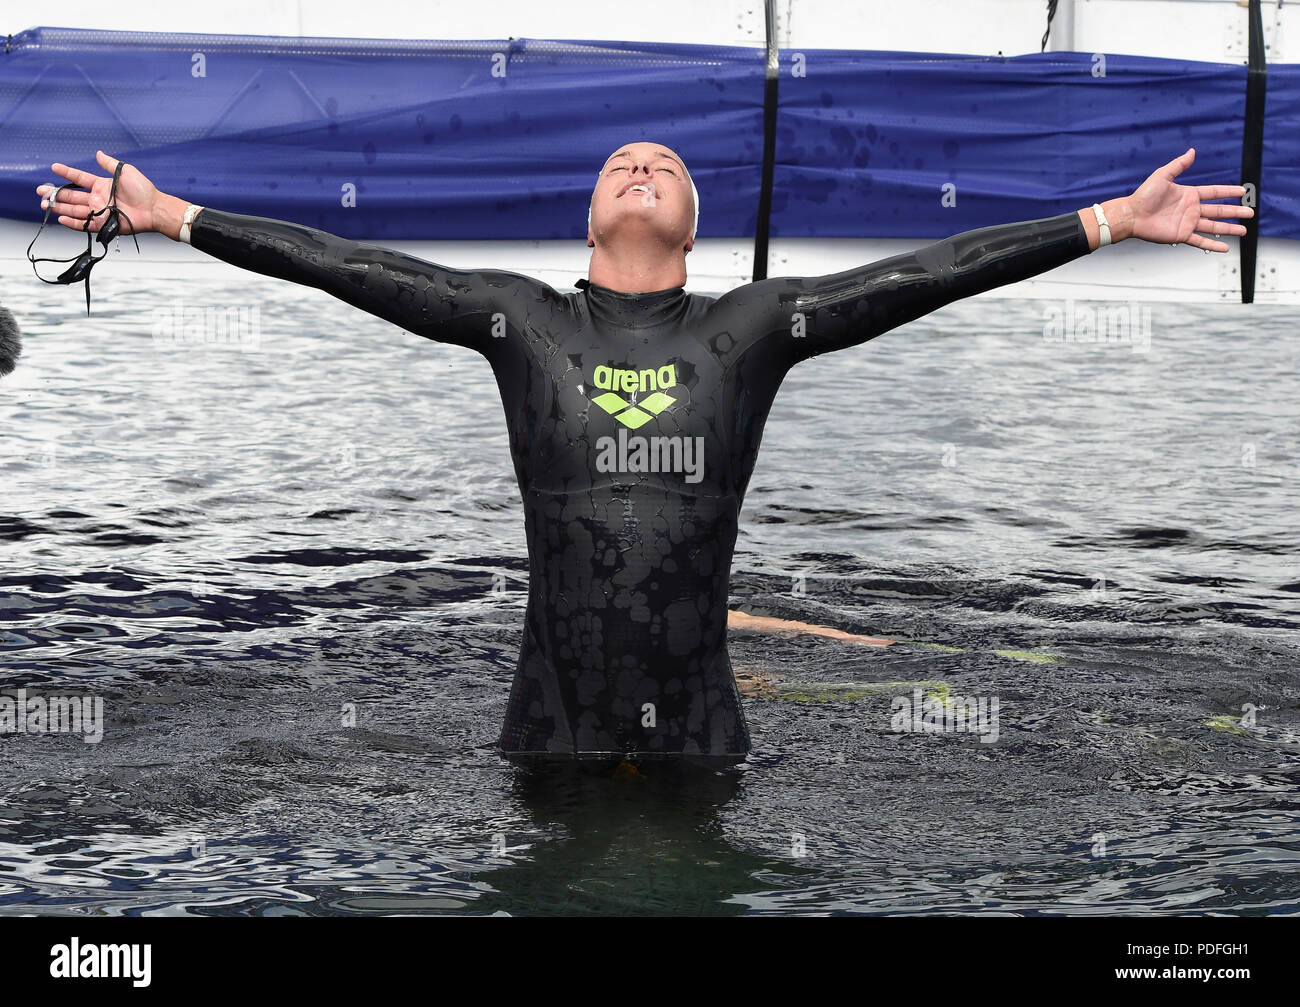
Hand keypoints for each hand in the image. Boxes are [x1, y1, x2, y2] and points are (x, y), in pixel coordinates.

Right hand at [35, 150, 159, 234]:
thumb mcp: (125, 171)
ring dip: (59, 207)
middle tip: (41, 191)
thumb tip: (98, 153)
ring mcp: (99, 212)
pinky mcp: (103, 224)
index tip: (54, 167)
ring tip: (45, 205)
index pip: (79, 178)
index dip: (66, 172)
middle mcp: (98, 199)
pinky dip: (72, 222)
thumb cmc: (143, 190)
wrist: (153, 209)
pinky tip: (60, 218)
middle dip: (55, 194)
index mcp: (101, 185)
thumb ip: (109, 164)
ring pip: (74, 210)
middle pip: (72, 196)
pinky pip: (84, 224)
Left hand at [1127, 147, 1253, 251]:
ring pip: (1213, 226)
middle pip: (1219, 210)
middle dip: (1235, 212)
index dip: (1229, 192)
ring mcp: (1187, 223)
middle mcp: (1191, 209)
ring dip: (1229, 229)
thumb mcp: (1163, 176)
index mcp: (1189, 194)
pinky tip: (1225, 247)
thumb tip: (1192, 151)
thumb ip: (1178, 165)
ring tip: (1244, 231)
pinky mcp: (1181, 235)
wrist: (1132, 215)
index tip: (1243, 191)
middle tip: (1250, 212)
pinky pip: (1200, 241)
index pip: (1214, 192)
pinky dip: (1213, 245)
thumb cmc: (1144, 195)